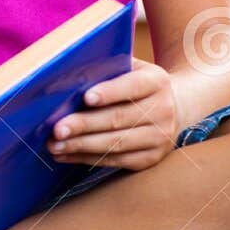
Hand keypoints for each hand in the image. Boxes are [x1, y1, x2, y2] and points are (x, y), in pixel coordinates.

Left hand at [47, 56, 179, 171]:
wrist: (175, 107)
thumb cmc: (137, 83)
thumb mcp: (131, 68)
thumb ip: (108, 68)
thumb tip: (68, 75)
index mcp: (157, 81)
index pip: (132, 86)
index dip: (109, 92)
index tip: (86, 98)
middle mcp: (162, 110)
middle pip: (118, 119)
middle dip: (85, 125)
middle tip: (57, 129)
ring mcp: (159, 137)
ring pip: (115, 144)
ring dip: (81, 146)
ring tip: (54, 145)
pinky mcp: (150, 158)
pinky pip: (115, 161)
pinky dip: (87, 159)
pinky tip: (66, 155)